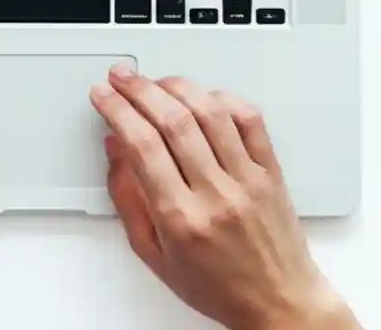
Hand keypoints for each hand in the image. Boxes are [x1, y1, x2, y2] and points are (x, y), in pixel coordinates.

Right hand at [91, 66, 357, 329]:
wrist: (278, 303)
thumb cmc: (217, 285)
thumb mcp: (154, 255)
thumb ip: (129, 200)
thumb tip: (115, 150)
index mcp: (181, 219)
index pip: (142, 146)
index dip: (117, 111)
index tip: (103, 96)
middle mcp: (216, 195)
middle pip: (173, 121)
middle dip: (139, 89)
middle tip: (121, 77)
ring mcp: (247, 179)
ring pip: (210, 112)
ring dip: (177, 86)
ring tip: (155, 80)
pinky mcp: (271, 171)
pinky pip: (250, 120)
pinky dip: (223, 98)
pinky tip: (202, 95)